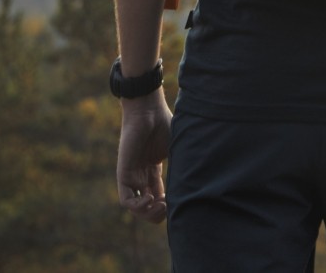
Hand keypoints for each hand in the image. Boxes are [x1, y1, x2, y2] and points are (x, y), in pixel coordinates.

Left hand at [117, 90, 171, 223]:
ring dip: (148, 213)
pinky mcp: (124, 173)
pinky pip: (126, 199)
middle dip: (157, 214)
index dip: (167, 206)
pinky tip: (149, 198)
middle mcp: (141, 175)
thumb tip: (201, 183)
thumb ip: (184, 165)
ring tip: (160, 205)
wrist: (149, 110)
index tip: (177, 200)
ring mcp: (132, 175)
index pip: (157, 198)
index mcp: (153, 170)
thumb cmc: (164, 124)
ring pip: (135, 207)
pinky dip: (137, 206)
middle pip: (145, 207)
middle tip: (168, 207)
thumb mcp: (178, 149)